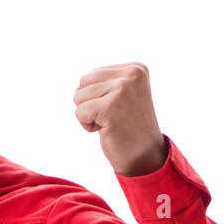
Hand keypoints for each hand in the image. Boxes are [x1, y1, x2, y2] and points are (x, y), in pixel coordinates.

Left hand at [73, 62, 167, 176]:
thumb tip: (81, 81)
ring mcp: (123, 89)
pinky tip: (107, 130)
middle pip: (83, 83)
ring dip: (90, 115)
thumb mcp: (123, 94)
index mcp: (136, 68)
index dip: (97, 97)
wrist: (145, 155)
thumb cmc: (128, 126)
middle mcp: (132, 75)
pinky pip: (79, 112)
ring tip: (111, 123)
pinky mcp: (111, 107)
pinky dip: (88, 126)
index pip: (91, 76)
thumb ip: (106, 81)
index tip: (118, 109)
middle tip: (113, 117)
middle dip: (90, 104)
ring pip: (79, 97)